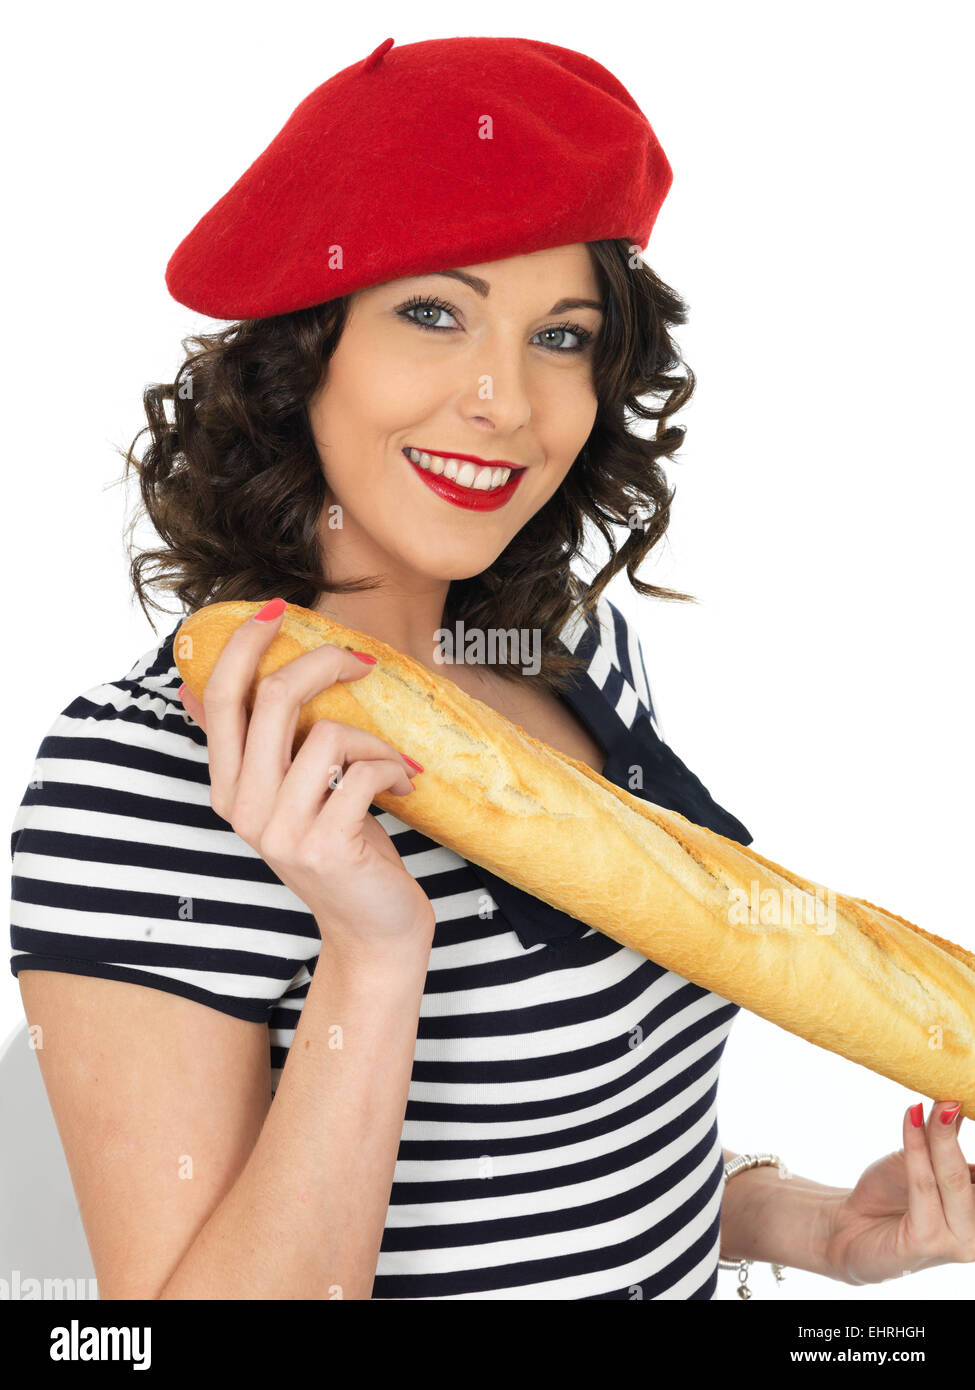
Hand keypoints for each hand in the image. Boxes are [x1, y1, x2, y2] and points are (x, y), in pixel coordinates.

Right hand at [177, 599, 436, 960]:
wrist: (372, 931)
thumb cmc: (340, 851)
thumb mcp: (286, 797)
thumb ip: (250, 748)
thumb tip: (193, 687)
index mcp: (228, 788)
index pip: (221, 697)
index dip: (246, 645)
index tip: (276, 609)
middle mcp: (244, 809)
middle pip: (274, 700)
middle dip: (325, 663)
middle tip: (362, 661)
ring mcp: (280, 830)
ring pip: (328, 736)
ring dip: (375, 740)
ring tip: (393, 764)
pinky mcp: (323, 844)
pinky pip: (363, 773)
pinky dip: (393, 769)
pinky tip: (405, 787)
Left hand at [824, 1100, 974, 1284]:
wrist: (847, 1226)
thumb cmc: (888, 1193)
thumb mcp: (923, 1160)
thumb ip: (944, 1140)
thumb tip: (956, 1102)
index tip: (963, 1100)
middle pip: (972, 1177)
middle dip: (957, 1134)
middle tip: (951, 1099)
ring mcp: (954, 1243)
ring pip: (953, 1180)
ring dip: (942, 1138)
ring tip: (938, 1105)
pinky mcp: (924, 1242)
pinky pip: (923, 1186)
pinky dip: (917, 1149)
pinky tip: (911, 1118)